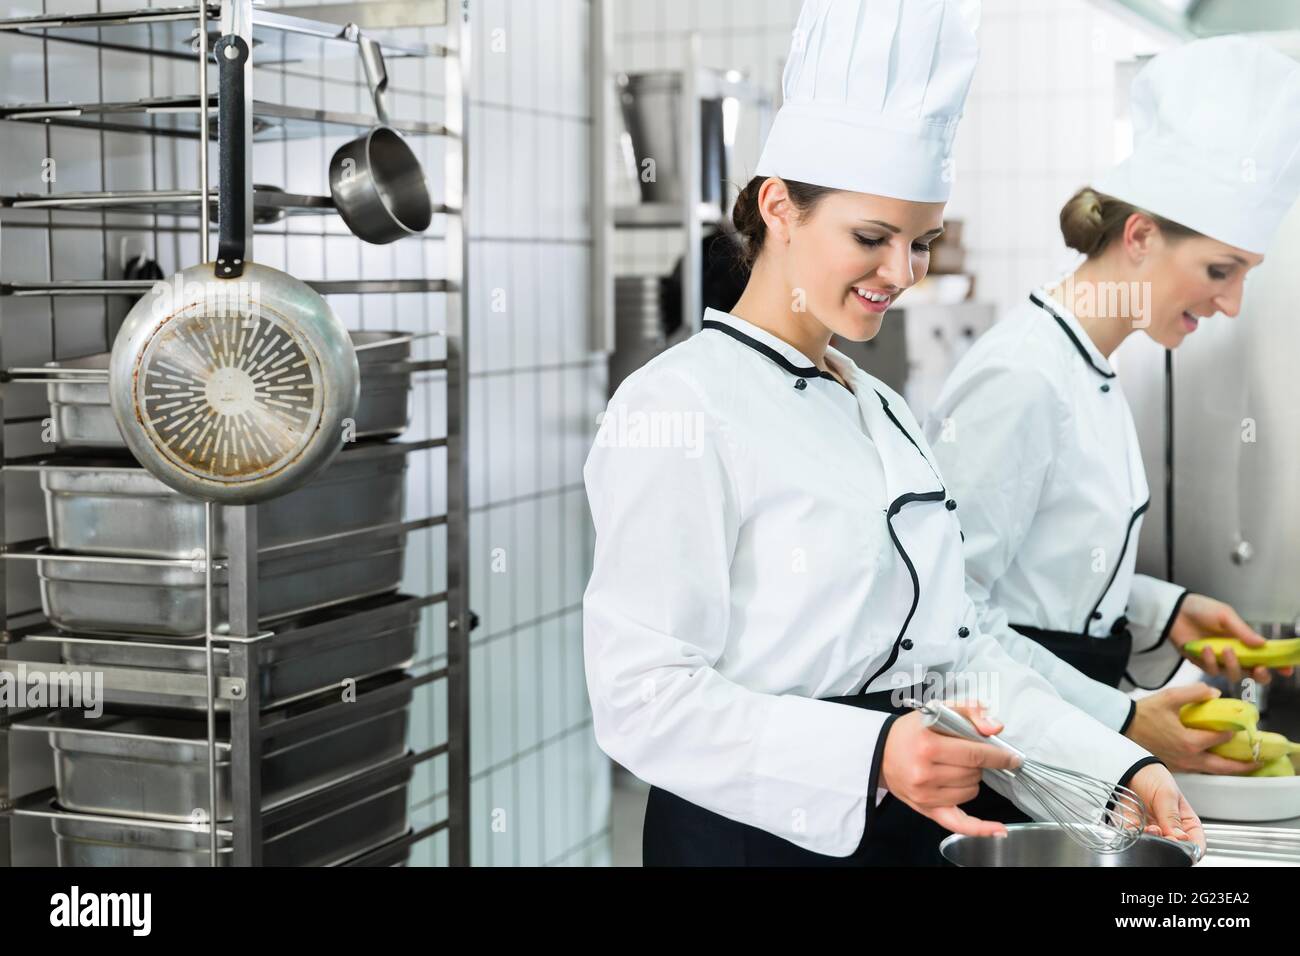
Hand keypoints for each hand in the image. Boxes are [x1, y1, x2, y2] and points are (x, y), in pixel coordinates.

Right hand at [880, 702, 1021, 837]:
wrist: (880, 753)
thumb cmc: (911, 732)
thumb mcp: (938, 710)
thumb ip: (969, 711)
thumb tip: (995, 729)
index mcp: (928, 744)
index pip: (975, 753)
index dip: (999, 755)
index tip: (1012, 757)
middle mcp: (925, 772)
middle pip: (974, 773)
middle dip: (976, 763)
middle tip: (963, 754)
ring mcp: (926, 794)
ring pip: (971, 792)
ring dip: (970, 780)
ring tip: (953, 768)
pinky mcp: (927, 809)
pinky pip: (959, 824)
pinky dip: (981, 829)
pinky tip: (999, 829)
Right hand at [1125, 683, 1259, 774]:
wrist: (1123, 727)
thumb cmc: (1144, 713)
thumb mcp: (1169, 697)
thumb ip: (1195, 693)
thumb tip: (1215, 694)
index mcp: (1190, 741)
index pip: (1221, 738)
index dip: (1234, 731)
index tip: (1241, 725)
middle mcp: (1189, 757)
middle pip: (1224, 766)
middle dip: (1243, 765)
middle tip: (1257, 761)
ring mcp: (1182, 765)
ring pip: (1213, 771)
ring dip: (1230, 768)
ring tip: (1243, 765)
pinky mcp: (1175, 767)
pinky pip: (1200, 770)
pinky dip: (1213, 767)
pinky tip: (1216, 761)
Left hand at [1128, 763, 1205, 852]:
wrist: (1129, 770)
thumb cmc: (1154, 778)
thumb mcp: (1167, 794)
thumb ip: (1171, 817)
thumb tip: (1179, 837)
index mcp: (1188, 823)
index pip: (1197, 843)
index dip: (1192, 848)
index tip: (1182, 843)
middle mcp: (1172, 830)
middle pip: (1176, 848)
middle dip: (1170, 845)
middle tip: (1163, 835)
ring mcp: (1154, 831)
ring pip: (1157, 846)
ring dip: (1153, 841)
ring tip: (1150, 828)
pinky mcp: (1136, 830)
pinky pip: (1136, 840)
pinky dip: (1137, 838)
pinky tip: (1138, 828)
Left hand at [1172, 593, 1293, 684]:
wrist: (1175, 611)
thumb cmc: (1202, 609)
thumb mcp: (1225, 616)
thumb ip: (1243, 631)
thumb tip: (1264, 644)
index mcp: (1244, 641)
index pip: (1265, 656)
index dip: (1278, 665)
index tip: (1286, 669)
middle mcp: (1234, 654)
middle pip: (1253, 673)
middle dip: (1260, 674)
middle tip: (1259, 668)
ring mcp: (1218, 660)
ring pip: (1234, 674)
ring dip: (1233, 664)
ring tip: (1225, 649)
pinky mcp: (1202, 664)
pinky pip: (1211, 670)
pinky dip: (1210, 661)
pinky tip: (1204, 648)